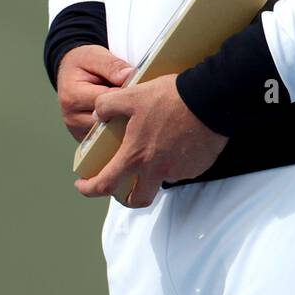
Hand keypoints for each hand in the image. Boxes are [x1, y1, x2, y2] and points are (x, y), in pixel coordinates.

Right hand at [56, 45, 134, 142]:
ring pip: (110, 132)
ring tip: (137, 109)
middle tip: (145, 102)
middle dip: (128, 111)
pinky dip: (118, 128)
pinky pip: (107, 138)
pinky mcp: (85, 138)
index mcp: (73, 96)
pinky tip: (128, 117)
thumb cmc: (83, 63)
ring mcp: (78, 131)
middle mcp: (72, 118)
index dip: (127, 95)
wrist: (69, 73)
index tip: (143, 89)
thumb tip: (130, 75)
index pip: (107, 101)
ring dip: (124, 122)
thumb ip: (112, 65)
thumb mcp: (95, 56)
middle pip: (110, 120)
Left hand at [74, 73, 228, 207]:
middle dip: (125, 198)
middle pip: (137, 199)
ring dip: (154, 173)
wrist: (211, 99)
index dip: (90, 188)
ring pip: (161, 180)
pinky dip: (176, 161)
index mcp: (136, 156)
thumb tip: (98, 114)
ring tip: (157, 150)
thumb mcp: (132, 95)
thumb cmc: (170, 98)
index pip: (105, 184)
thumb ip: (108, 105)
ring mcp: (179, 170)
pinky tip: (179, 142)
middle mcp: (157, 170)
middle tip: (121, 187)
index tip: (83, 185)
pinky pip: (182, 170)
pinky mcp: (198, 166)